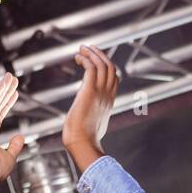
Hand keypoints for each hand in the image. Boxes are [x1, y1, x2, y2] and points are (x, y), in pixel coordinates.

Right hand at [0, 74, 25, 192]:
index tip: (15, 94)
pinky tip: (4, 84)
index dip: (8, 103)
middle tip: (13, 79)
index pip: (0, 114)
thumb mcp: (10, 156)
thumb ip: (15, 146)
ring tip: (10, 77)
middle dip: (5, 92)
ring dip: (2, 88)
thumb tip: (21, 137)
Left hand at [62, 45, 117, 167]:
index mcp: (109, 103)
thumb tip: (84, 119)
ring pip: (102, 65)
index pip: (114, 78)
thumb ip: (91, 118)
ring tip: (81, 49)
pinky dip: (86, 59)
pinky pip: (92, 68)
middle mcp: (108, 96)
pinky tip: (77, 58)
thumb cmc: (83, 140)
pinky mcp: (89, 92)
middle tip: (88, 48)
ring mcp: (100, 93)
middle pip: (110, 68)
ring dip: (92, 53)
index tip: (94, 59)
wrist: (82, 144)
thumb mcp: (92, 126)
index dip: (106, 66)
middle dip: (100, 55)